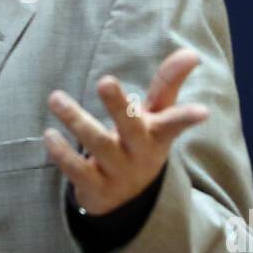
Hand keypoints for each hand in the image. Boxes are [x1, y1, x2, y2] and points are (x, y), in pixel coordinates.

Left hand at [44, 48, 208, 214]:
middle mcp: (140, 153)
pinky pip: (78, 170)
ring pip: (99, 145)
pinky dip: (63, 153)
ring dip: (77, 120)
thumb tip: (192, 52)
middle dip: (119, 106)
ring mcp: (119, 172)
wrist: (127, 200)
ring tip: (56, 98)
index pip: (175, 121)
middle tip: (105, 80)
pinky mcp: (97, 188)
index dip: (188, 116)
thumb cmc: (142, 142)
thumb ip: (168, 84)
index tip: (203, 112)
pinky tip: (49, 135)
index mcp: (158, 134)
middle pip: (132, 128)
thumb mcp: (158, 117)